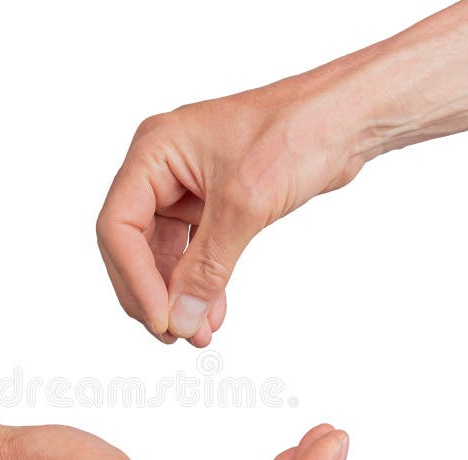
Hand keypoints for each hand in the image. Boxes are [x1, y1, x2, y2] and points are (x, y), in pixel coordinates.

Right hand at [97, 73, 366, 346]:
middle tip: (172, 334)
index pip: (120, 226)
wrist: (348, 118)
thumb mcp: (245, 204)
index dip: (135, 278)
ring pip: (162, 255)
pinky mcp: (210, 204)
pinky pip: (191, 253)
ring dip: (176, 296)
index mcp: (154, 151)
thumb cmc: (300, 130)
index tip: (162, 319)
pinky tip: (210, 313)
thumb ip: (207, 267)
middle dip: (152, 294)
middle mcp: (161, 168)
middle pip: (133, 245)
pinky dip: (199, 284)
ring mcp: (185, 187)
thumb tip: (180, 319)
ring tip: (194, 333)